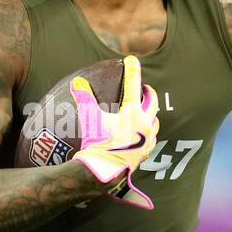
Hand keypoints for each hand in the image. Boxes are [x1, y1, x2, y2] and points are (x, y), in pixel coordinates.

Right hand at [70, 54, 159, 209]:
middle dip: (147, 91)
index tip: (131, 59)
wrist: (104, 172)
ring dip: (150, 112)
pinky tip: (142, 132)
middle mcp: (145, 123)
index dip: (132, 69)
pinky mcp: (146, 151)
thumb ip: (84, 98)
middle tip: (143, 87)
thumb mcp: (89, 118)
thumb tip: (76, 82)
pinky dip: (148, 130)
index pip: (134, 83)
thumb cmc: (96, 144)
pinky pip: (151, 137)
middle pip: (151, 100)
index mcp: (132, 112)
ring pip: (155, 119)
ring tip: (144, 110)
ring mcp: (148, 138)